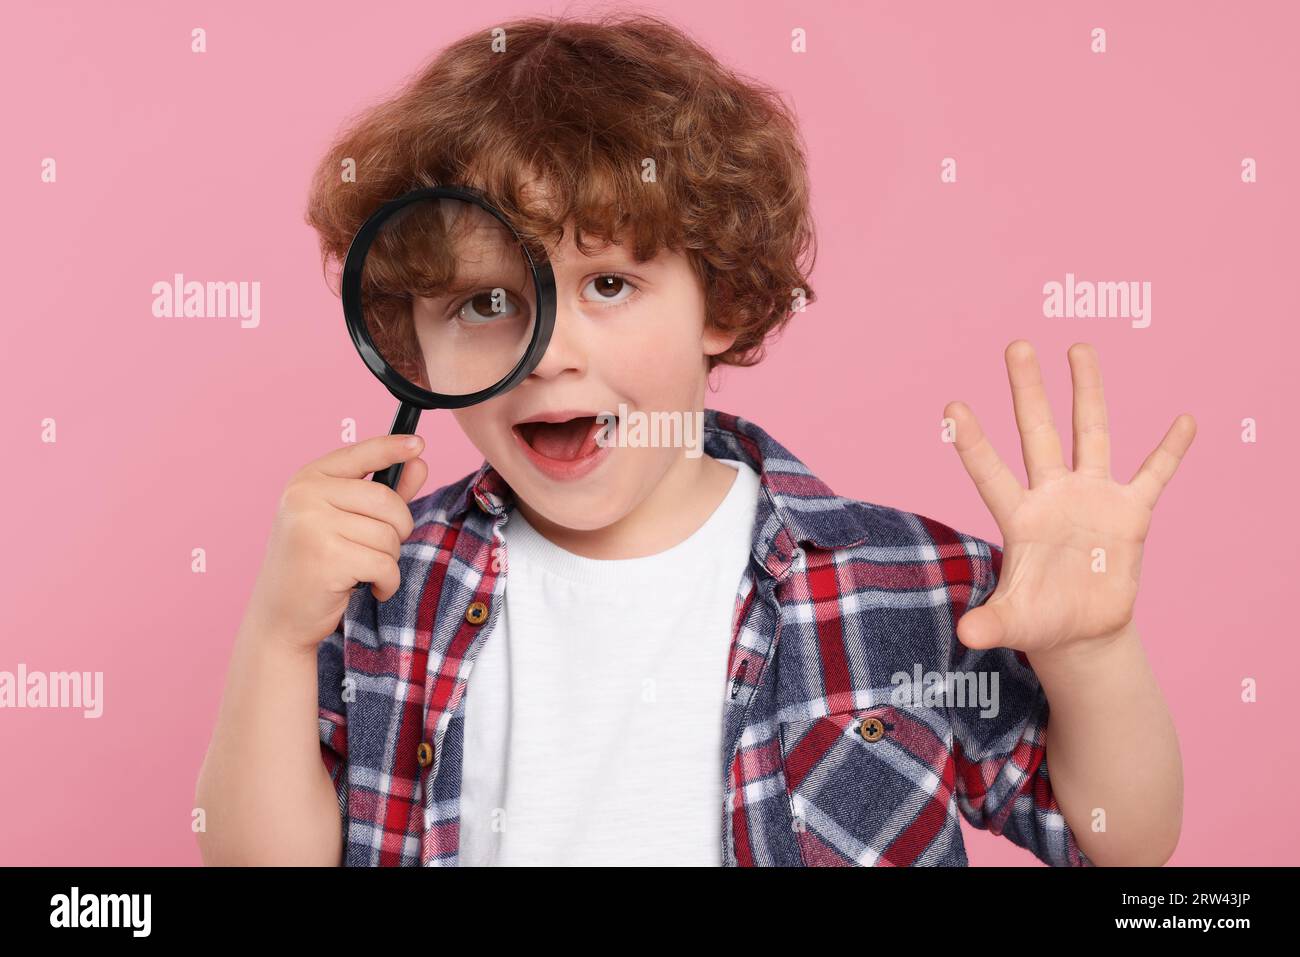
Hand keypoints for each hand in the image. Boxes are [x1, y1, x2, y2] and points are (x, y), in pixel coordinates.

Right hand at [243, 434, 428, 652]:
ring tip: (362, 570)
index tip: (418, 443)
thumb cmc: (314, 566)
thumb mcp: (344, 522)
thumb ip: (383, 492)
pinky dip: (387, 583)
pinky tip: (367, 588)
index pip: (359, 454)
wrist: (279, 619)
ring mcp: (312, 526)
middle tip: (378, 549)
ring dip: (388, 560)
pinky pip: (385, 566)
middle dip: (398, 529)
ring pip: (389, 536)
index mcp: (307, 480)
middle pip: (387, 501)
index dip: (392, 447)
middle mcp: (305, 496)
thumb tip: (419, 462)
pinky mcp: (326, 559)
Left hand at [944, 340, 1194, 655]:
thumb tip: (965, 636)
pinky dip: (1170, 450)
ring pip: (1090, 434)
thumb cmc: (1038, 620)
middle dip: (1027, 391)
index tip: (951, 405)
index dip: (972, 443)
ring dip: (1087, 393)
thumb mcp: (1013, 622)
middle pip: (1038, 433)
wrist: (1079, 630)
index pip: (990, 472)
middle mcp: (1052, 495)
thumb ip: (990, 623)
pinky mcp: (1130, 513)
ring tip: (1078, 347)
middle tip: (1015, 345)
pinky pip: (1154, 475)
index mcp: (1019, 516)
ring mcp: (1092, 498)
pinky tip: (1184, 419)